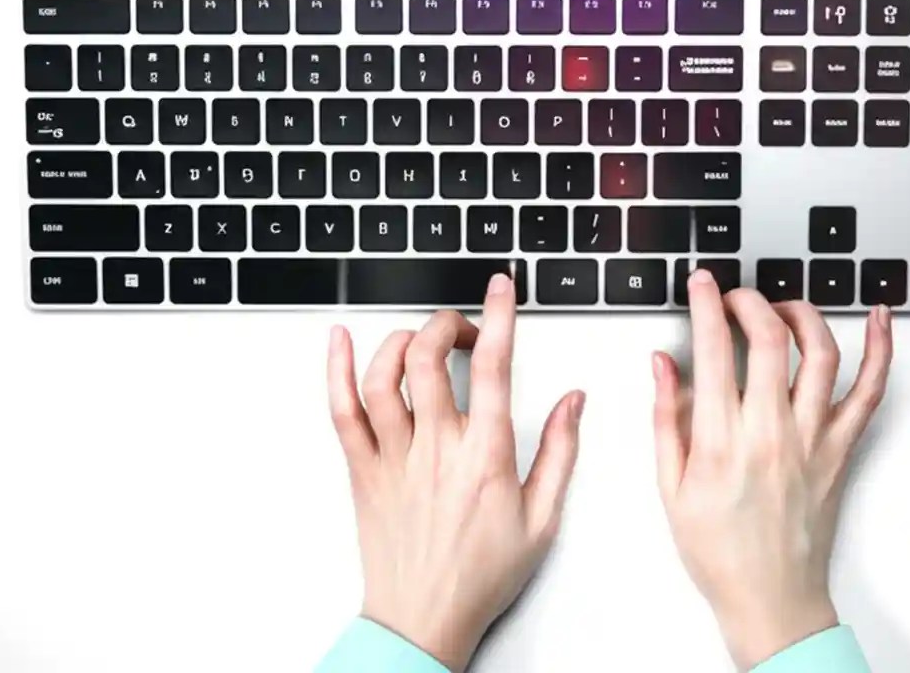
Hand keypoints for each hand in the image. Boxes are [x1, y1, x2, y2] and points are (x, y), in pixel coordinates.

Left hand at [326, 273, 584, 671]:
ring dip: (401, 341)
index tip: (501, 288)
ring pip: (385, 375)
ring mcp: (393, 457)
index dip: (498, 317)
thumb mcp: (542, 519)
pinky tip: (340, 341)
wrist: (423, 620)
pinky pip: (342, 410)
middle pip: (430, 358)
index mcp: (485, 456)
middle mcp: (436, 448)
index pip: (494, 367)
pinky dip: (337, 369)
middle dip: (446, 325)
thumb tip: (573, 402)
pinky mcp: (362, 470)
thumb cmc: (480, 576)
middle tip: (460, 328)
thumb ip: (560, 453)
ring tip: (419, 341)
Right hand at [652, 269, 892, 670]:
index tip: (702, 283)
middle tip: (734, 296)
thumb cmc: (718, 550)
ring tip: (782, 307)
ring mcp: (814, 438)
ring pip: (820, 353)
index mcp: (722, 441)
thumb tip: (663, 365)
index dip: (706, 303)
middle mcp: (772, 432)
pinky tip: (879, 319)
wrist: (770, 598)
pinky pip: (870, 390)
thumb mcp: (670, 487)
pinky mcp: (842, 449)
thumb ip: (665, 419)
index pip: (714, 350)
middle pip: (768, 338)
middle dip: (748, 300)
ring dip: (801, 314)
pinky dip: (880, 349)